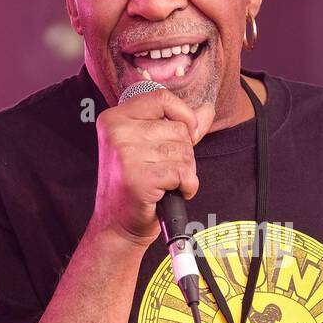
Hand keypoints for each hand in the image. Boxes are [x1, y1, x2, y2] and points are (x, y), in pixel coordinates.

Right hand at [91, 88, 215, 247]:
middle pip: (178, 128)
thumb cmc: (135, 185)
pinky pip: (183, 173)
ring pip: (184, 151)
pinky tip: (173, 192)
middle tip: (166, 170)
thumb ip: (178, 126)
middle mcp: (117, 132)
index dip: (184, 115)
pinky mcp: (138, 177)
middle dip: (184, 153)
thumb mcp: (151, 148)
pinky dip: (187, 186)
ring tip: (167, 182)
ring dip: (186, 172)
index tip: (188, 134)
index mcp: (115, 118)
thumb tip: (207, 110)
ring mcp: (126, 154)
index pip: (161, 98)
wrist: (117, 224)